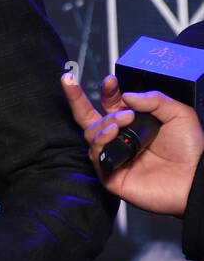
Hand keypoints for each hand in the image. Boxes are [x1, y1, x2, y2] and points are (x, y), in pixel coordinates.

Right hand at [62, 73, 203, 215]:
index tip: (110, 81)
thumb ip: (153, 99)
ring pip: (91, 135)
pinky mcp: (112, 175)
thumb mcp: (178, 114)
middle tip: (69, 81)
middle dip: (75, 98)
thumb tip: (125, 96)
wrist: (195, 179)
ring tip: (122, 121)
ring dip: (103, 123)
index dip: (107, 91)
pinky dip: (100, 141)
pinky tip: (112, 133)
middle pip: (88, 118)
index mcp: (135, 123)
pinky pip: (95, 156)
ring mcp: (115, 156)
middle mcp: (121, 139)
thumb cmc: (190, 150)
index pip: (111, 104)